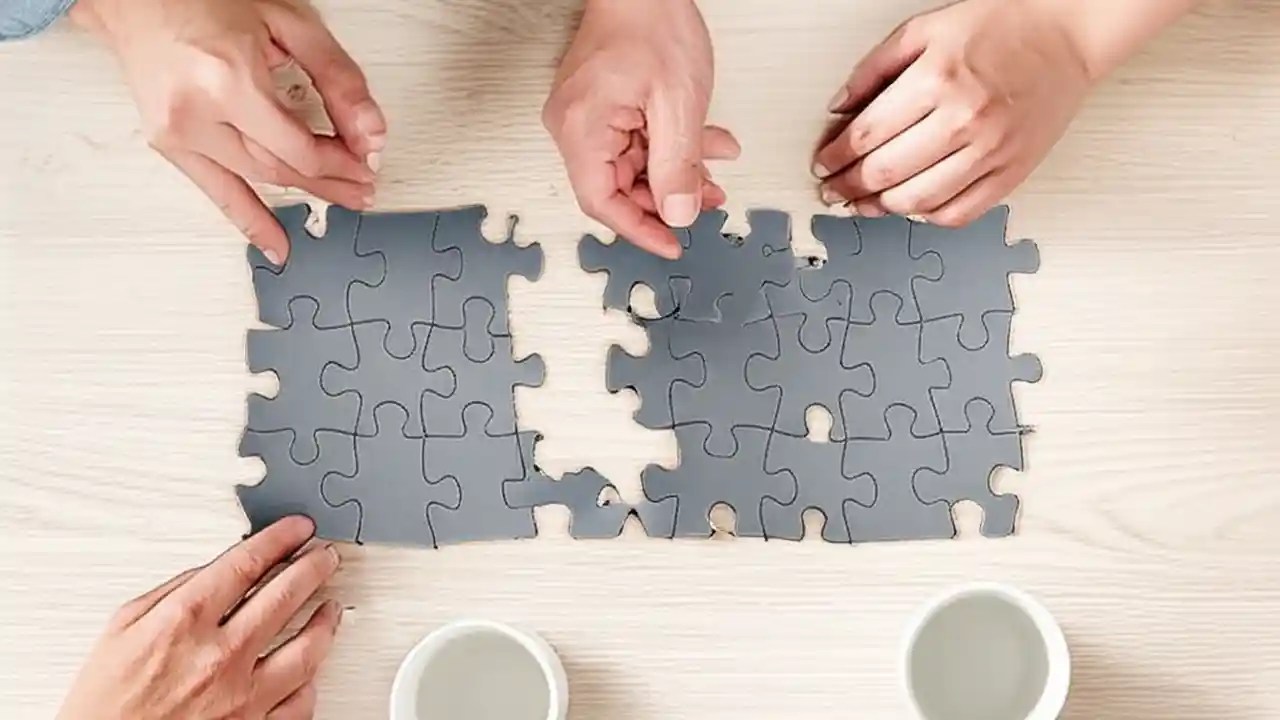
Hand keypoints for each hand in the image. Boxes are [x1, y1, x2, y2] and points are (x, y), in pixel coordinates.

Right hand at [58, 517, 342, 719]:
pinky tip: (311, 666)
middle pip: (287, 594)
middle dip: (313, 567)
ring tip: (329, 606)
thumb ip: (173, 591)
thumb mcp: (122, 629)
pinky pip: (301, 700)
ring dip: (325, 620)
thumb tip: (217, 567)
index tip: (299, 529)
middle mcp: (218, 656)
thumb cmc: (104, 703)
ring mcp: (241, 696)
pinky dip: (310, 679)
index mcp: (183, 623)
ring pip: (309, 647)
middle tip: (324, 557)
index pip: (247, 563)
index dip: (281, 539)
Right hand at [69, 0, 386, 263]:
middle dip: (328, 181)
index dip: (341, 163)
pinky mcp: (167, 143)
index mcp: (230, 79)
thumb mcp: (287, 23)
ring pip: (255, 179)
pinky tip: (275, 244)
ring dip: (301, 195)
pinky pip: (215, 190)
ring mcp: (177, 132)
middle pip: (280, 168)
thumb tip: (370, 132)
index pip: (301, 148)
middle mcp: (198, 112)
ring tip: (338, 199)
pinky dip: (248, 220)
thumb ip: (336, 77)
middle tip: (361, 188)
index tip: (366, 163)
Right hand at [543, 0, 739, 258]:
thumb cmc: (650, 20)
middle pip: (618, 186)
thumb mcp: (678, 102)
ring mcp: (587, 114)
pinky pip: (636, 140)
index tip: (671, 243)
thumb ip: (679, 164)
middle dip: (668, 198)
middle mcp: (575, 126)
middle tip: (706, 203)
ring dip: (677, 171)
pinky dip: (671, 145)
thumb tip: (679, 214)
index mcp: (581, 129)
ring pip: (633, 165)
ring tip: (715, 173)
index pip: (602, 202)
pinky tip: (706, 142)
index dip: (639, 229)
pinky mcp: (603, 104)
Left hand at [813, 0, 1092, 226]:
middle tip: (832, 192)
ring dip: (880, 208)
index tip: (822, 165)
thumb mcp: (926, 29)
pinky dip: (927, 216)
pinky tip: (910, 206)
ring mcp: (991, 152)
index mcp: (937, 80)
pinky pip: (959, 213)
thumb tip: (838, 109)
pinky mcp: (1011, 173)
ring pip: (917, 201)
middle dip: (848, 187)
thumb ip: (874, 68)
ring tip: (862, 204)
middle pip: (885, 173)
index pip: (866, 136)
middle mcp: (964, 120)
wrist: (1068, 36)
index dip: (835, 157)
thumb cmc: (1001, 26)